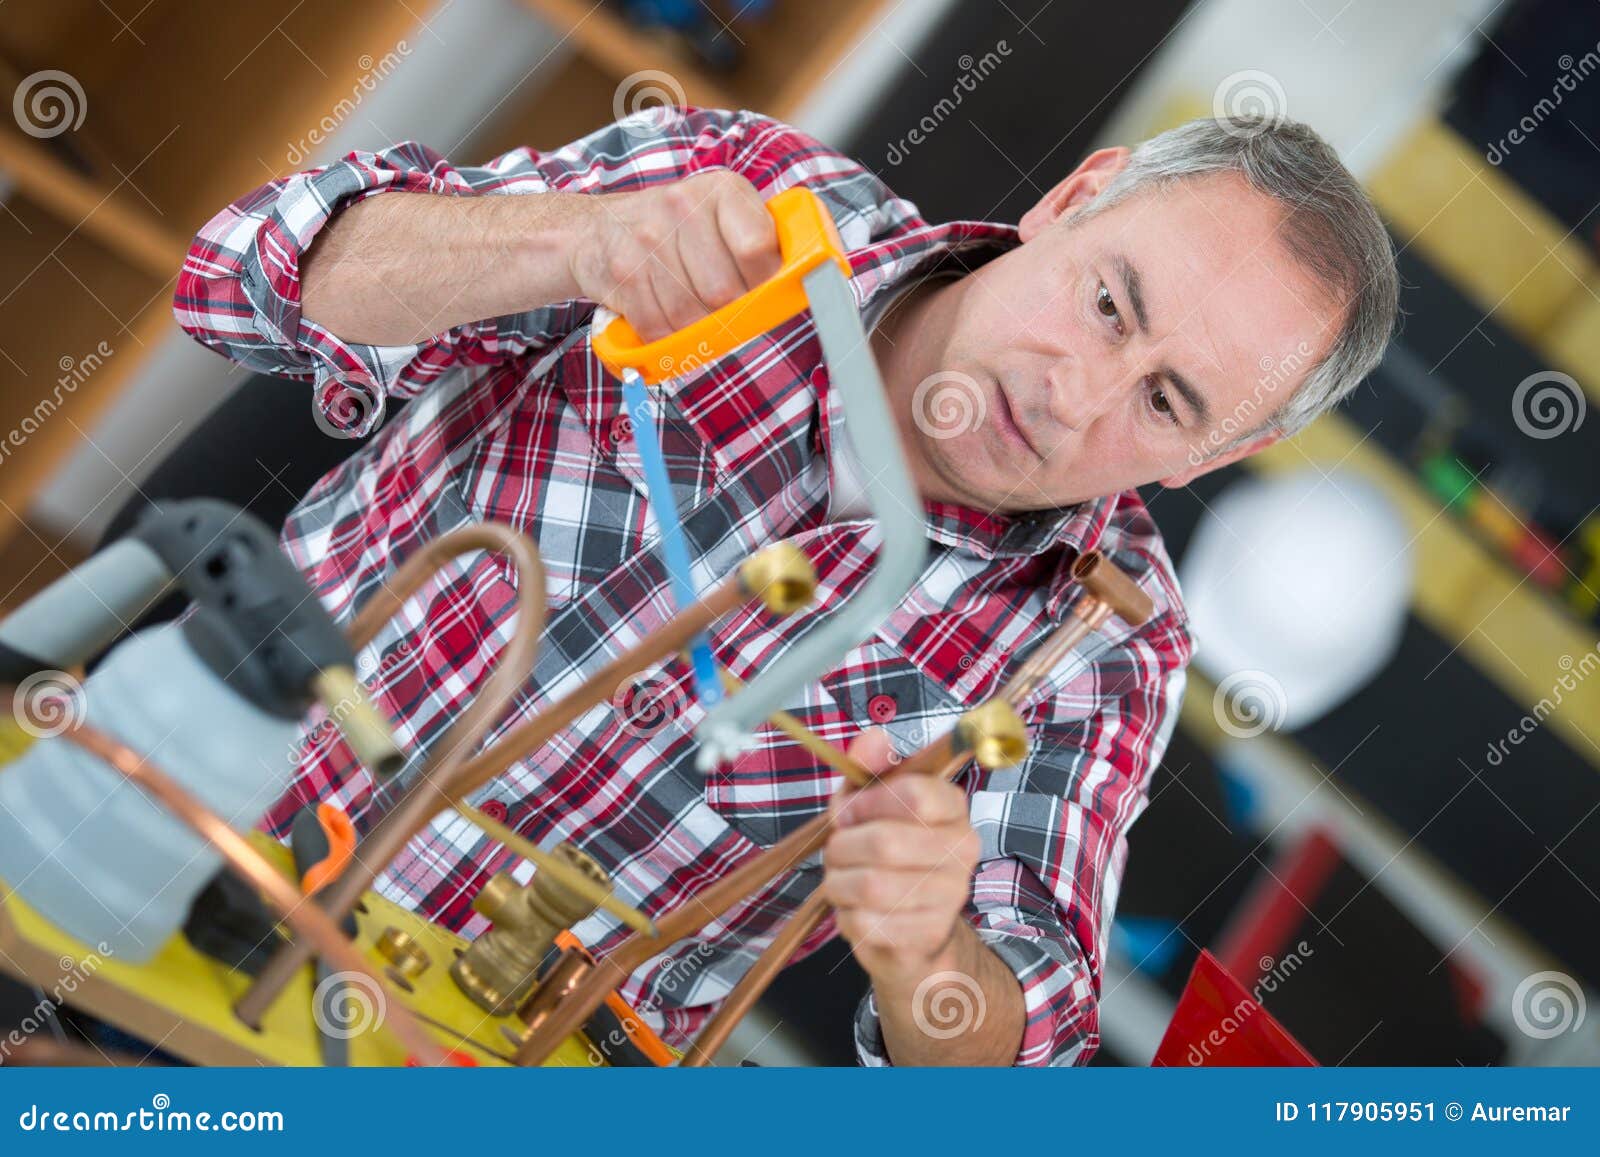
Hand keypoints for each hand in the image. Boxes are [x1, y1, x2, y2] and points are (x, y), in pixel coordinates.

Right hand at [565, 170, 781, 341]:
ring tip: (693, 308)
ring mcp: (648, 238)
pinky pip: (657, 326)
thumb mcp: (724, 216)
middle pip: (724, 292)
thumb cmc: (678, 230)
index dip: (766, 282)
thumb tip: (809, 277)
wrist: (599, 228)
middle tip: (724, 307)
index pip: (758, 248)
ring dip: (696, 327)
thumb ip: (762, 240)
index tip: (763, 290)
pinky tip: (665, 314)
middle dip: (729, 312)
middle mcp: (683, 206)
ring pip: (690, 315)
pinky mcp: (622, 271)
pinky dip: (665, 334)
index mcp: (722, 190)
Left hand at [821, 729, 981, 981]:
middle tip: (838, 849)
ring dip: (840, 881)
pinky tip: (856, 909)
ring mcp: (949, 897)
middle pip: (884, 842)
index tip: (850, 810)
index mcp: (953, 809)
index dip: (866, 801)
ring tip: (843, 878)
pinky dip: (846, 914)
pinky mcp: (926, 935)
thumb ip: (871, 766)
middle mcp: (962, 851)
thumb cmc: (888, 853)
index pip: (914, 794)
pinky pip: (866, 922)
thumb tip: (873, 738)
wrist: (912, 928)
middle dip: (844, 846)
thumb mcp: (872, 801)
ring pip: (870, 885)